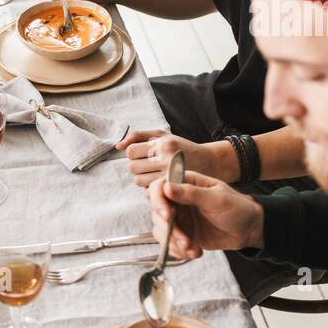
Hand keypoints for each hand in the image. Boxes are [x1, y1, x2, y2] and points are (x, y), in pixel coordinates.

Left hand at [118, 130, 237, 187]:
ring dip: (142, 178)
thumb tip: (118, 146)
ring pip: (138, 181)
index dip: (134, 154)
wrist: (209, 162)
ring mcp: (170, 175)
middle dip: (137, 167)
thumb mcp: (163, 135)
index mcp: (163, 144)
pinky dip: (150, 189)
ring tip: (154, 173)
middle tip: (149, 165)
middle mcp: (167, 158)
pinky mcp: (172, 188)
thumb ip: (138, 136)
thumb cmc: (181, 147)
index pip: (131, 152)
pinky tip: (160, 182)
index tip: (144, 155)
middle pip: (132, 168)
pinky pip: (148, 192)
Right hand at [147, 170, 263, 259]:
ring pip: (161, 230)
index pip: (159, 187)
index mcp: (185, 183)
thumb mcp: (217, 199)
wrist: (248, 229)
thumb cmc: (237, 208)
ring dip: (174, 242)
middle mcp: (178, 200)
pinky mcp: (182, 233)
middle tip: (184, 239)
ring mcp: (179, 218)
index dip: (158, 200)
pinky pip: (169, 243)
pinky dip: (179, 251)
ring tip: (192, 248)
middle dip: (169, 229)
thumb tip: (166, 187)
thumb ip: (191, 193)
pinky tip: (195, 252)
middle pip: (157, 212)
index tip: (167, 215)